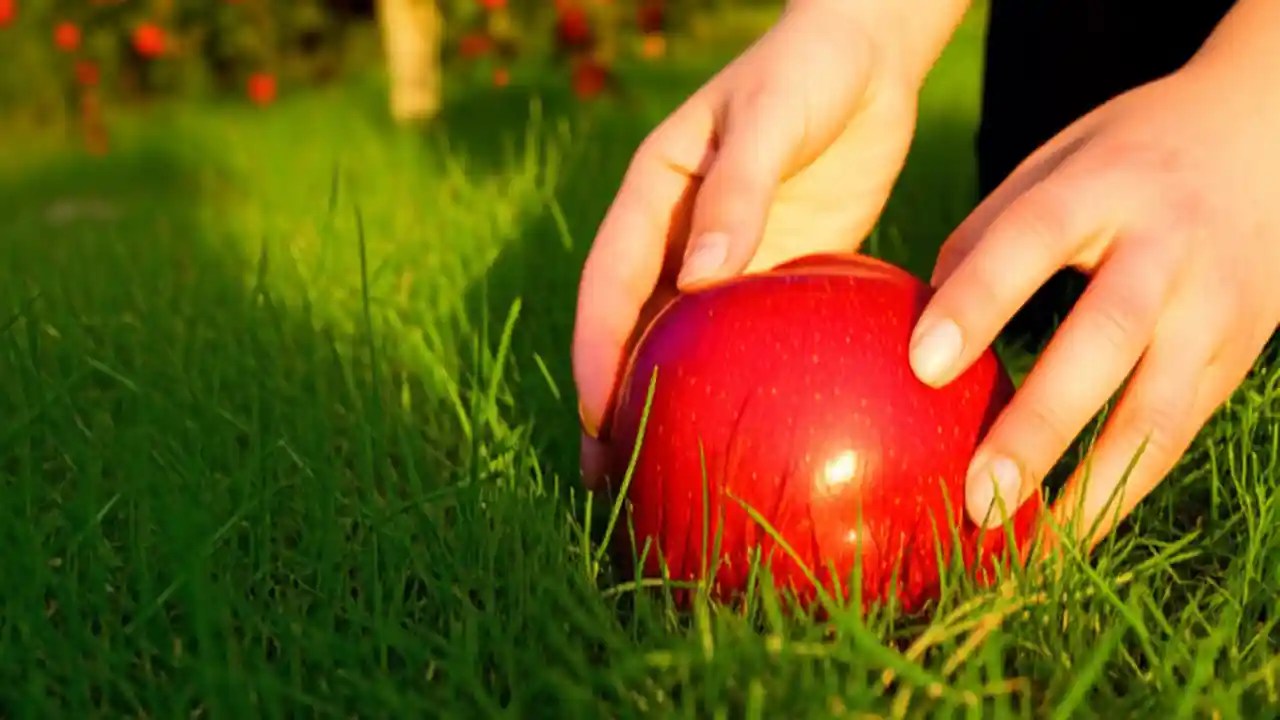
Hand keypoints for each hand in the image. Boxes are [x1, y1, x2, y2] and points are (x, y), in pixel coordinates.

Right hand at [573, 0, 965, 489]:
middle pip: (635, 330)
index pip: (608, 288)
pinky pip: (752, 337)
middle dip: (617, 401)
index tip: (596, 418)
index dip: (596, 353)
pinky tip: (751, 434)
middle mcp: (679, 236)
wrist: (871, 54)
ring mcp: (728, 259)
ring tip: (666, 479)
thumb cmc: (807, 70)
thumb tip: (698, 279)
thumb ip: (737, 190)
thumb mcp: (767, 118)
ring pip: (687, 344)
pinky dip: (739, 385)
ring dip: (673, 406)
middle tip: (611, 478)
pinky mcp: (778, 271)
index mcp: (652, 197)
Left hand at [910, 54, 1279, 547]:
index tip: (922, 366)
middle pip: (1107, 337)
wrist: (1271, 130)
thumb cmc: (1130, 156)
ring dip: (1094, 487)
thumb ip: (988, 234)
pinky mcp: (1241, 352)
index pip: (1031, 238)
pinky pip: (1179, 430)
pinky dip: (1126, 486)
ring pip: (1161, 407)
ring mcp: (1215, 304)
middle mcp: (1168, 245)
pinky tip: (1072, 531)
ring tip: (1029, 552)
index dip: (978, 301)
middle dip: (1042, 424)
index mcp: (1103, 183)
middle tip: (977, 496)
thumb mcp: (1058, 160)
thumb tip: (914, 326)